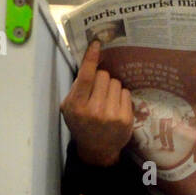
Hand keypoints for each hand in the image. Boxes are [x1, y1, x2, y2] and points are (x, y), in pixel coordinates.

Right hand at [61, 39, 133, 166]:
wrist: (97, 150)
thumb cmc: (82, 124)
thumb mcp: (69, 108)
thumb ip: (76, 88)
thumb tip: (89, 64)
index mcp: (76, 105)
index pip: (86, 76)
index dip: (91, 58)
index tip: (96, 44)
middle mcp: (93, 110)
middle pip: (103, 76)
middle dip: (101, 79)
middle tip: (98, 91)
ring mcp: (111, 114)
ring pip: (116, 82)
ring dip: (112, 87)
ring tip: (106, 100)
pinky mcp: (125, 118)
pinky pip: (125, 92)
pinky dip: (120, 96)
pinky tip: (115, 106)